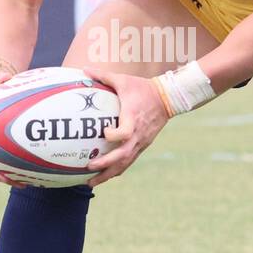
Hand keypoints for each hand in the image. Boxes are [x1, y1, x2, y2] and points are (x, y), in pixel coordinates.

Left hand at [81, 67, 169, 186]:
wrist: (167, 99)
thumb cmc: (143, 88)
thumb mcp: (124, 80)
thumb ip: (104, 76)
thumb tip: (84, 69)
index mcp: (133, 118)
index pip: (126, 132)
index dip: (115, 135)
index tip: (105, 133)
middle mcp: (138, 134)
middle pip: (123, 155)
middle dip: (105, 164)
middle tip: (88, 167)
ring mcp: (141, 142)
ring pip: (125, 163)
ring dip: (108, 174)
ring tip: (91, 183)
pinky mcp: (142, 145)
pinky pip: (129, 161)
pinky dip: (117, 170)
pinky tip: (104, 176)